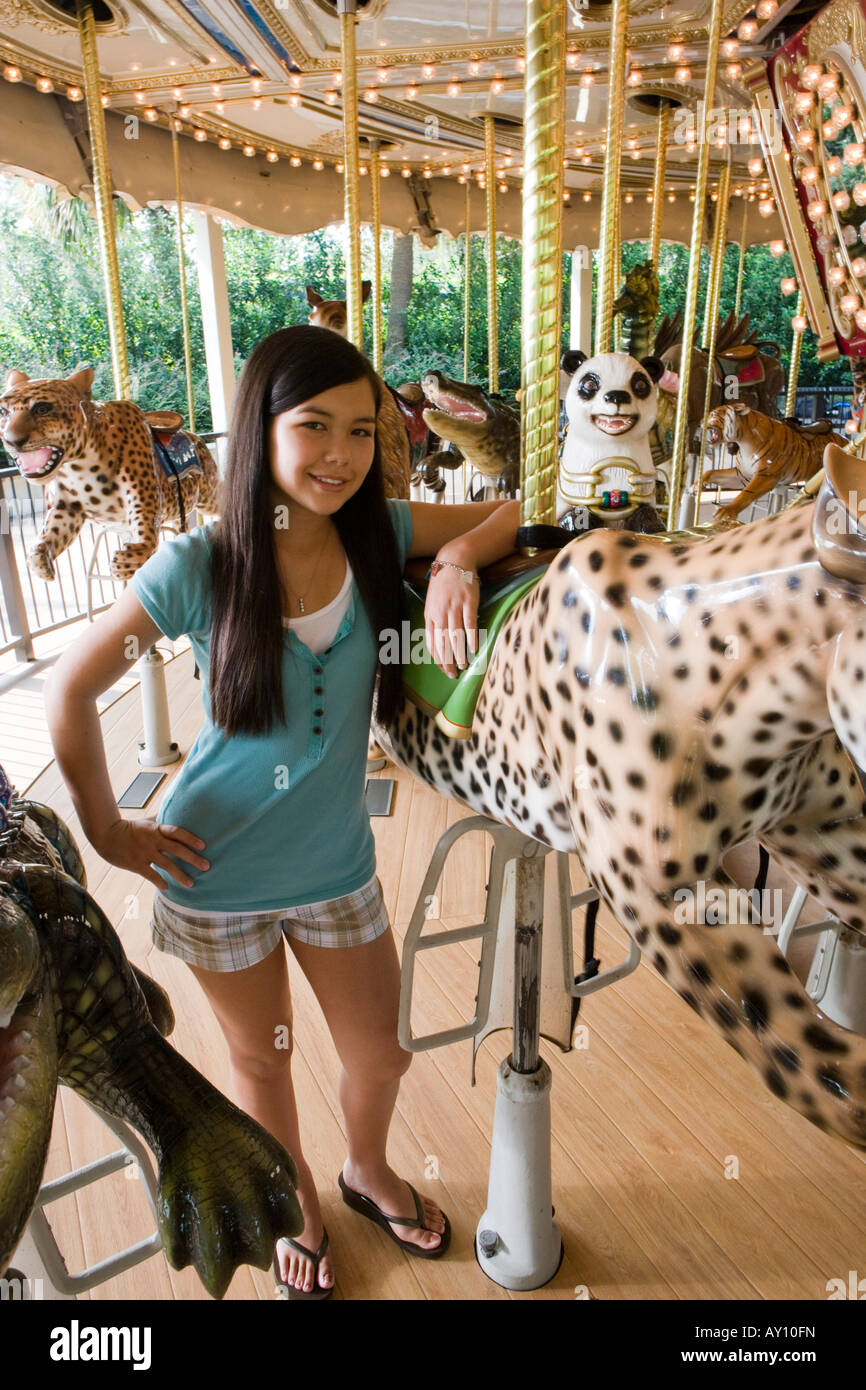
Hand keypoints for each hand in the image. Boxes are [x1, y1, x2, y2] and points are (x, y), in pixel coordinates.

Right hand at [94, 817, 208, 890]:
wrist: (106, 834)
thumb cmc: (129, 827)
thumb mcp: (146, 821)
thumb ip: (161, 820)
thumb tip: (175, 812)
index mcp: (156, 829)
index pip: (177, 832)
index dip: (191, 838)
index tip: (204, 846)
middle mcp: (153, 840)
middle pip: (176, 850)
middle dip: (193, 858)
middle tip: (206, 866)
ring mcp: (144, 852)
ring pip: (166, 865)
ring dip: (180, 875)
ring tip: (191, 883)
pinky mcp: (135, 864)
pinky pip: (150, 874)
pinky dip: (159, 881)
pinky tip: (167, 888)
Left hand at [425, 565, 479, 677]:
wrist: (455, 561)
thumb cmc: (444, 584)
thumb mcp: (433, 602)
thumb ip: (435, 620)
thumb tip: (439, 641)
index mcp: (430, 615)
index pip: (431, 642)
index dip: (437, 658)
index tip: (443, 670)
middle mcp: (441, 612)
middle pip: (442, 642)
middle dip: (447, 661)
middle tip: (453, 675)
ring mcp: (455, 607)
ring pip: (455, 636)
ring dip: (458, 654)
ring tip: (463, 666)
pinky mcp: (468, 602)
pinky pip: (469, 623)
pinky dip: (471, 638)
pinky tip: (473, 649)